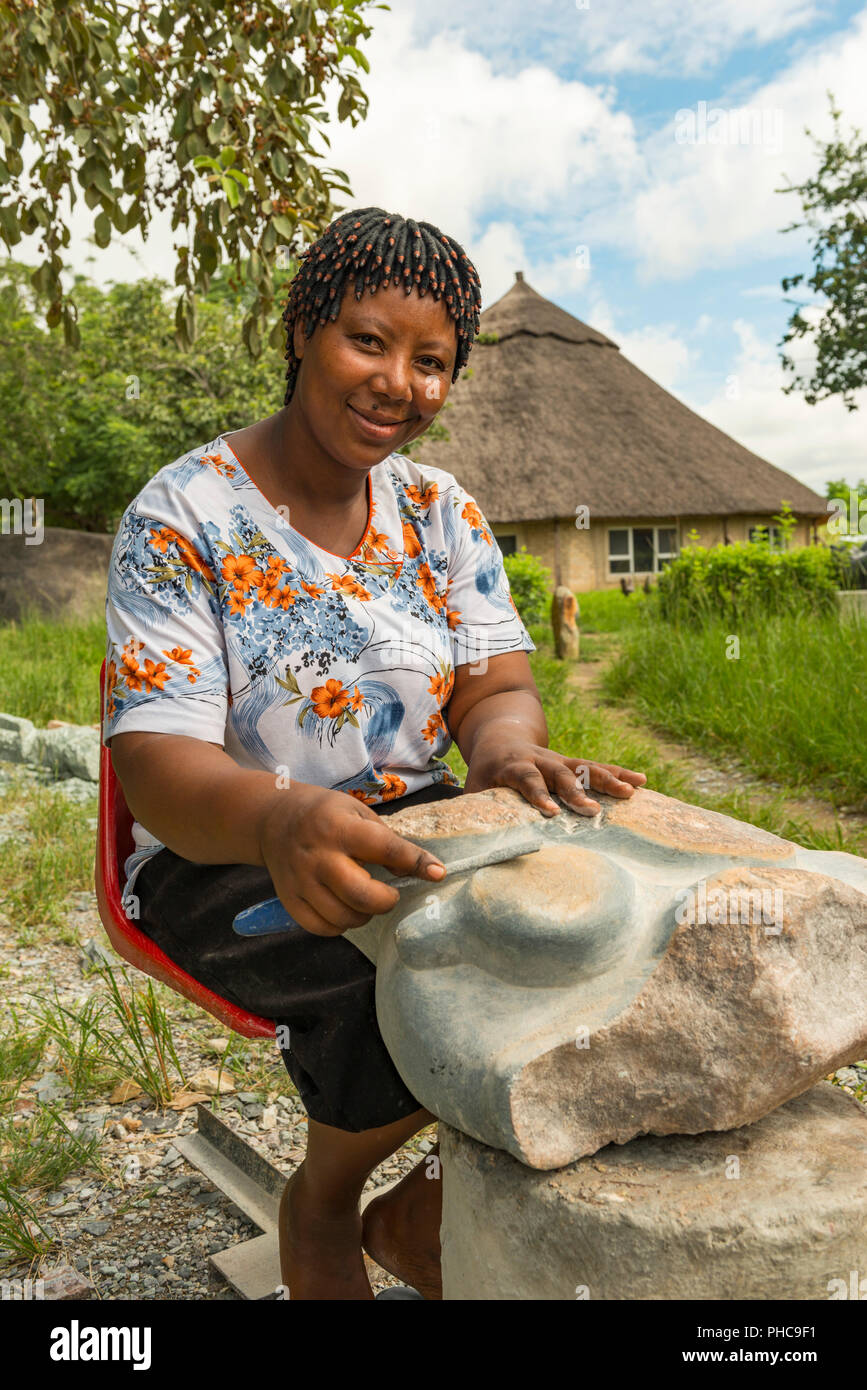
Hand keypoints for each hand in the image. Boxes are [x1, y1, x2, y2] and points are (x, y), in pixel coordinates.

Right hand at [257, 785, 445, 936]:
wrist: (273, 820)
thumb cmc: (325, 815)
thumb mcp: (357, 812)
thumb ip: (386, 840)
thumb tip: (422, 869)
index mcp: (339, 828)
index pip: (385, 848)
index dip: (414, 861)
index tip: (437, 872)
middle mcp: (318, 856)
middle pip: (361, 894)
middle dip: (386, 900)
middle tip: (389, 894)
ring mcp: (301, 881)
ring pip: (343, 917)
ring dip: (365, 915)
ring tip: (365, 899)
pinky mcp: (290, 900)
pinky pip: (322, 928)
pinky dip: (341, 925)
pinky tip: (345, 909)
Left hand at [464, 736, 646, 816]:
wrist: (501, 736)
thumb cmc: (486, 772)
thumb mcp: (475, 788)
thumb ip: (475, 810)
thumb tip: (468, 841)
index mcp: (512, 766)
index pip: (526, 779)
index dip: (538, 794)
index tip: (551, 812)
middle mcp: (539, 760)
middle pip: (561, 774)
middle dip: (577, 792)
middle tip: (593, 811)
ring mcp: (559, 760)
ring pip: (585, 767)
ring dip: (608, 779)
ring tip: (631, 792)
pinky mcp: (573, 762)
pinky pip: (598, 767)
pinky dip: (619, 773)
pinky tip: (642, 781)